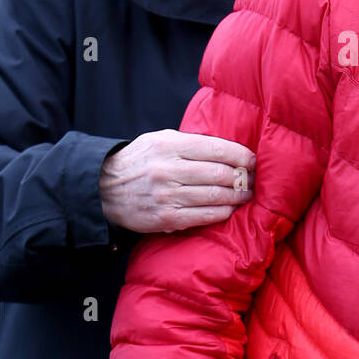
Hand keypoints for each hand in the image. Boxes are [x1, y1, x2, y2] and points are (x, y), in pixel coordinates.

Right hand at [99, 129, 254, 233]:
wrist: (103, 189)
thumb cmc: (138, 161)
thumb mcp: (159, 140)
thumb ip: (190, 143)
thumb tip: (228, 150)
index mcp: (169, 146)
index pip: (217, 149)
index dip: (242, 155)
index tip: (254, 160)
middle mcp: (169, 170)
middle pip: (220, 173)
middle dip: (245, 177)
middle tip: (256, 179)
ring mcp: (167, 196)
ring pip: (215, 196)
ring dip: (238, 196)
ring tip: (248, 194)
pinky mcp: (166, 218)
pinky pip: (204, 216)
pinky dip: (222, 212)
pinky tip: (231, 208)